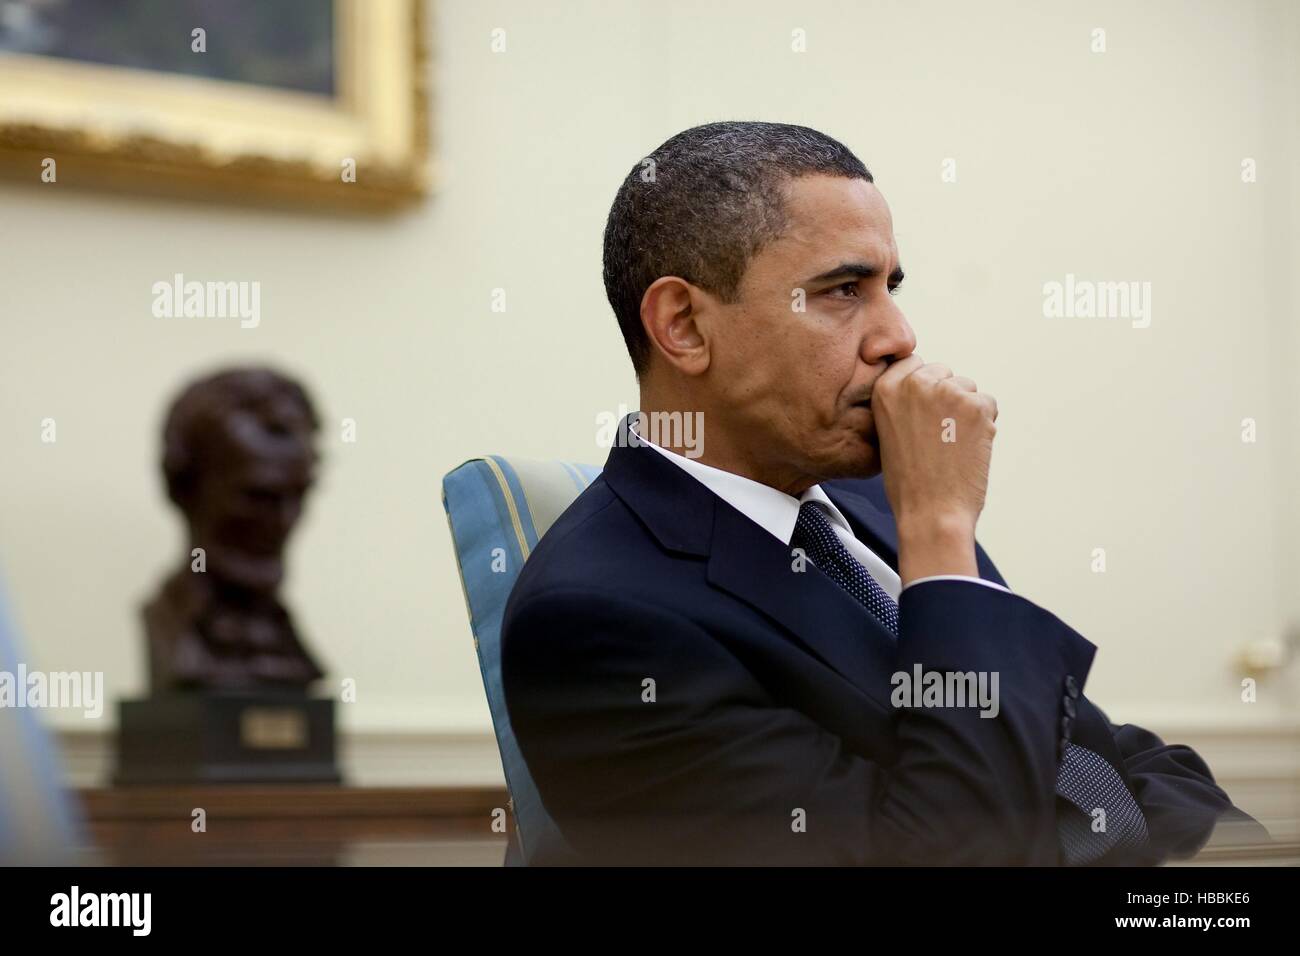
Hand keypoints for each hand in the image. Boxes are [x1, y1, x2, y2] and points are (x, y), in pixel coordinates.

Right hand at [869, 355, 997, 581]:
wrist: (931, 512)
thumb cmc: (908, 482)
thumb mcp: (887, 433)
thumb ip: (902, 402)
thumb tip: (928, 388)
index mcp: (886, 389)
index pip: (914, 363)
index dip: (923, 387)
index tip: (923, 411)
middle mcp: (916, 383)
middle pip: (944, 373)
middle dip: (946, 397)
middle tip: (939, 434)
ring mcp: (948, 392)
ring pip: (967, 388)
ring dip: (966, 411)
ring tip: (952, 445)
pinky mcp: (977, 406)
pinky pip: (988, 404)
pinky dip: (984, 425)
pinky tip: (967, 449)